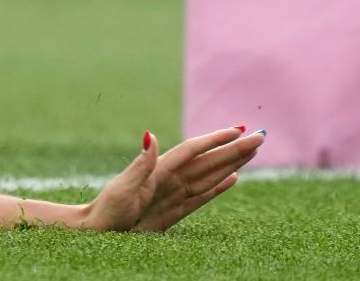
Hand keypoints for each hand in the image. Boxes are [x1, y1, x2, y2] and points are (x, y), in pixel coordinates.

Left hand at [80, 126, 265, 231]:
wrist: (99, 229)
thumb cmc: (108, 209)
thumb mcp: (123, 187)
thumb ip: (141, 164)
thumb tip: (150, 135)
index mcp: (159, 170)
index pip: (194, 150)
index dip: (216, 140)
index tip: (239, 129)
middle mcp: (170, 178)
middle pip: (208, 160)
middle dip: (234, 148)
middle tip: (260, 136)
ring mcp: (174, 193)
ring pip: (210, 174)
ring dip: (232, 162)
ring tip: (252, 151)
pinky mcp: (176, 209)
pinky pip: (203, 195)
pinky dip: (219, 186)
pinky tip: (233, 177)